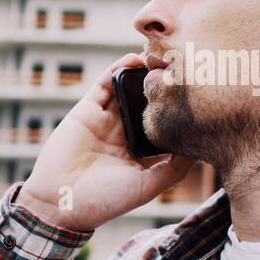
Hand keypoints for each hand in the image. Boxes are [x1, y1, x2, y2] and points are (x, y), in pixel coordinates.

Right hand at [15, 52, 195, 232]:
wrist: (60, 202)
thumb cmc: (105, 200)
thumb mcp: (147, 187)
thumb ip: (173, 168)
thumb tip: (199, 149)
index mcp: (139, 153)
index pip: (162, 126)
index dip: (177, 111)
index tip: (198, 95)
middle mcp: (123, 135)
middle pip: (147, 104)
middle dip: (162, 87)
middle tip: (183, 68)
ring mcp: (105, 121)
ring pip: (127, 90)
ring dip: (142, 74)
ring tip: (162, 58)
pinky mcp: (87, 111)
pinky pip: (105, 85)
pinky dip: (118, 70)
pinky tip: (135, 59)